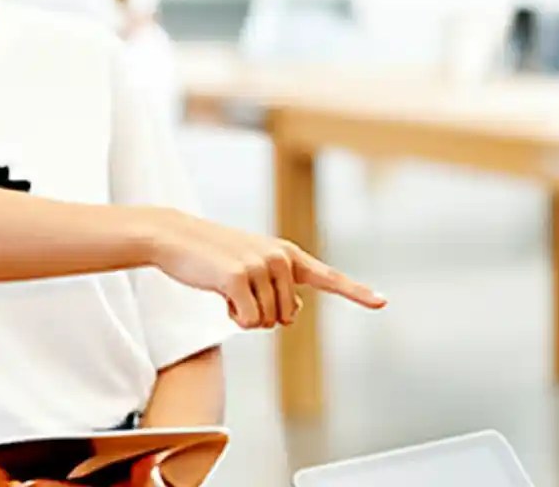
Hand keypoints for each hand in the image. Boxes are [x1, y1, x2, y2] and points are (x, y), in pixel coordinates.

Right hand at [138, 206, 386, 329]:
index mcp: (289, 255)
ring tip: (227, 287)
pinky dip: (234, 317)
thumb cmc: (215, 257)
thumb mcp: (254, 269)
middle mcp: (281, 258)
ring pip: (268, 322)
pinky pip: (249, 321)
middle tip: (238, 290)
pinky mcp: (238, 277)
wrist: (176, 236)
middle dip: (263, 314)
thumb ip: (279, 288)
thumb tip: (293, 315)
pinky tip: (220, 293)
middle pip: (287, 317)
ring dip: (245, 315)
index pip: (329, 277)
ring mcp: (261, 265)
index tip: (382, 302)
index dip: (357, 292)